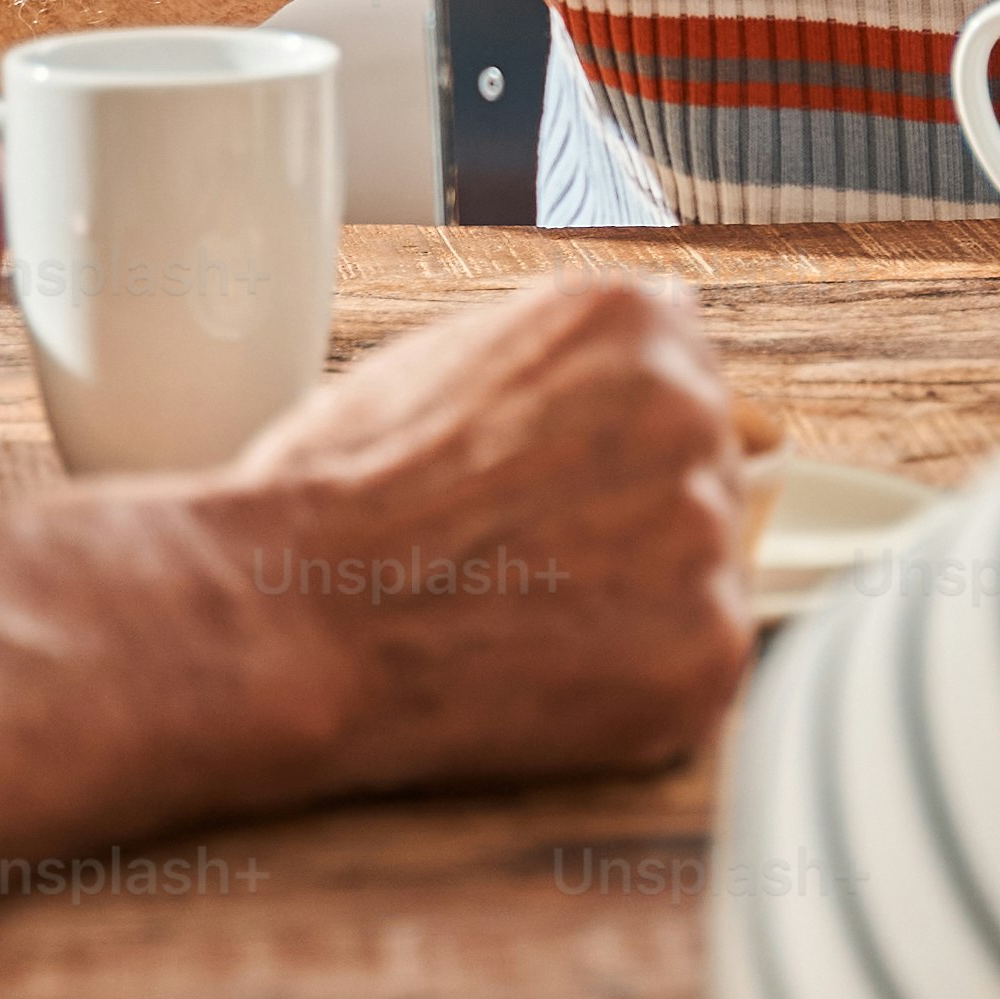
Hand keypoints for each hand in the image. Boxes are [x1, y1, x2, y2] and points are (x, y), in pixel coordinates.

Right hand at [212, 273, 752, 792]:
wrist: (288, 622)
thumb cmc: (336, 497)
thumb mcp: (447, 356)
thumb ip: (567, 346)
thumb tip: (668, 325)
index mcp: (631, 320)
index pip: (683, 379)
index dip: (606, 450)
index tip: (547, 494)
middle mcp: (689, 408)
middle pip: (704, 468)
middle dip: (632, 518)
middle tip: (521, 563)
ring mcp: (707, 530)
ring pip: (702, 567)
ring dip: (637, 598)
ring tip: (520, 615)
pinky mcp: (710, 646)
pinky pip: (700, 660)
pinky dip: (637, 678)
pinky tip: (544, 669)